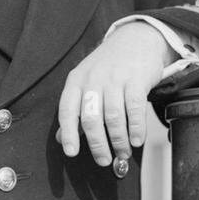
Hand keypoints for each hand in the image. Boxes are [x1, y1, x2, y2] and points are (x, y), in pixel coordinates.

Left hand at [57, 22, 176, 164]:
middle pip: (91, 118)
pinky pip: (135, 108)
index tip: (71, 153)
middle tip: (103, 160)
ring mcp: (115, 78)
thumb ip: (74, 110)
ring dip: (119, 140)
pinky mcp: (137, 79)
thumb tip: (61, 138)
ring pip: (113, 116)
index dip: (68, 133)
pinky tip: (137, 140)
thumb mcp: (85, 82)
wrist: (135, 38)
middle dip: (97, 144)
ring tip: (123, 153)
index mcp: (76, 81)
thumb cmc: (108, 67)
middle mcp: (93, 79)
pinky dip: (136, 128)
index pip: (67, 110)